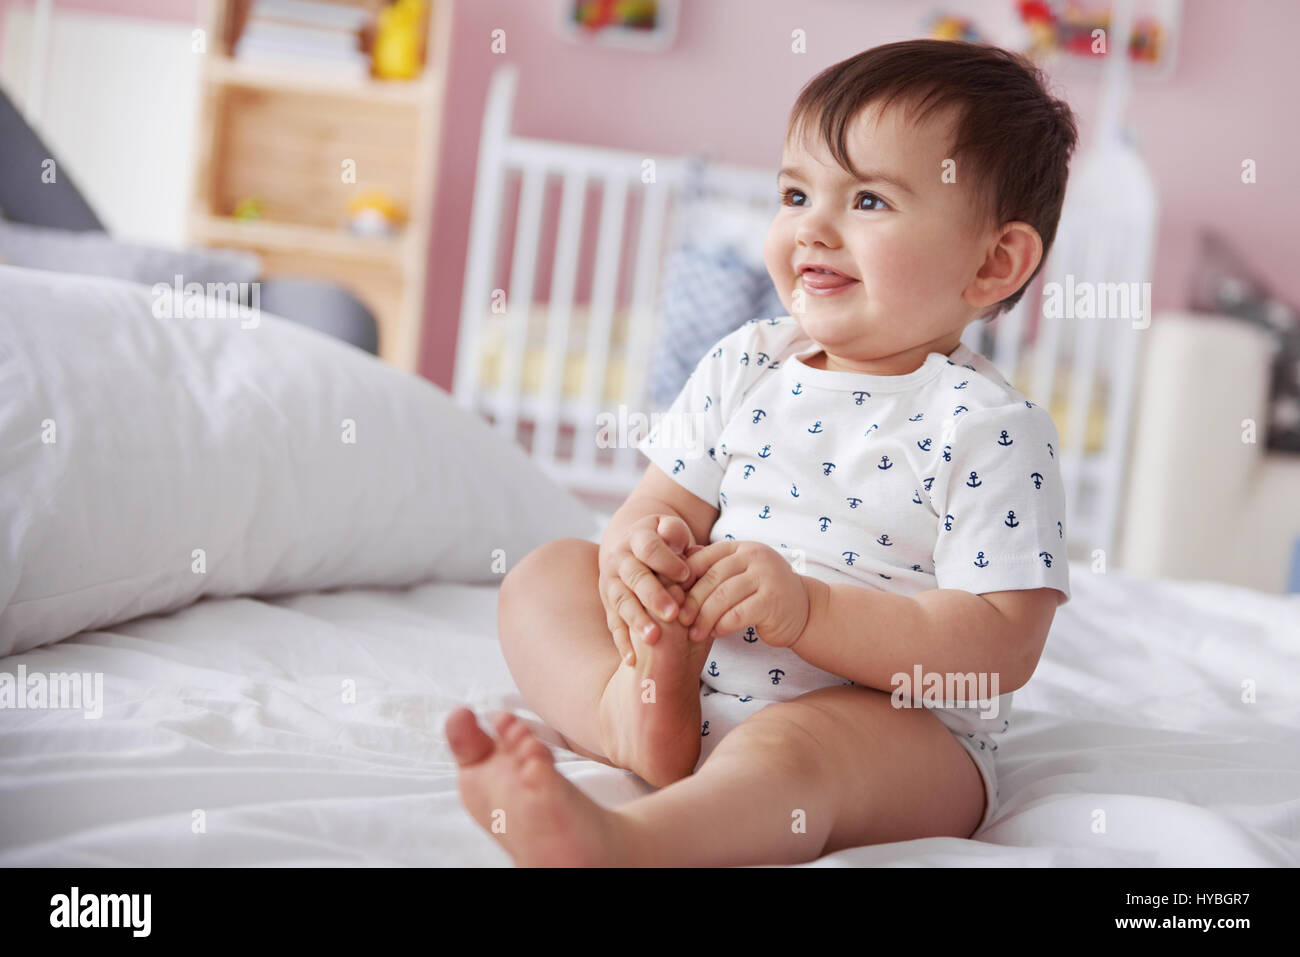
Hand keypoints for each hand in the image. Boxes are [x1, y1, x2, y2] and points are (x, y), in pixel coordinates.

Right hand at [597, 514, 703, 665]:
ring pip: (622, 602)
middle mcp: (619, 560)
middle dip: (654, 596)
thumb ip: (673, 531)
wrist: (631, 546)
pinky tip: (633, 659)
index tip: (687, 575)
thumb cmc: (663, 540)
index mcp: (636, 538)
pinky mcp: (608, 605)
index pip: (649, 548)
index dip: (667, 561)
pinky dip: (622, 642)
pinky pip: (614, 624)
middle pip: (635, 578)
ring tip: (653, 638)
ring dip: (637, 621)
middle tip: (673, 613)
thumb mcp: (669, 527)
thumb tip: (673, 539)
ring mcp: (611, 584)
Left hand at [675, 540, 811, 648]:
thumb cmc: (763, 593)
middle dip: (692, 600)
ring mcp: (766, 576)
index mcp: (741, 547)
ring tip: (694, 633)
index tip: (672, 598)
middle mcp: (755, 556)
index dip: (685, 578)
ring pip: (723, 597)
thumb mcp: (739, 575)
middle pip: (712, 577)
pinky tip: (715, 634)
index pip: (705, 558)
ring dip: (705, 617)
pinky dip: (723, 625)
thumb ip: (713, 568)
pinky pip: (738, 614)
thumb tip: (674, 566)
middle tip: (679, 619)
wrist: (804, 610)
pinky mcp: (772, 600)